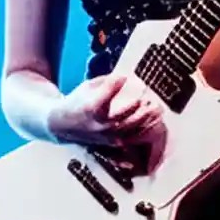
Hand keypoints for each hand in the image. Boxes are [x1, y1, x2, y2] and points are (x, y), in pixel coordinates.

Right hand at [47, 75, 166, 147]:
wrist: (63, 125)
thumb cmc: (77, 102)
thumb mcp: (87, 87)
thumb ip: (107, 82)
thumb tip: (127, 77)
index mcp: (91, 107)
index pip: (108, 91)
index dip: (117, 81)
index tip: (124, 76)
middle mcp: (100, 124)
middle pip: (125, 114)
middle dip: (139, 103)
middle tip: (147, 93)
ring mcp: (108, 135)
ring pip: (132, 128)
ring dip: (147, 117)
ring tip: (156, 107)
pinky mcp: (113, 142)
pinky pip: (133, 138)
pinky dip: (145, 130)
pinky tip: (154, 121)